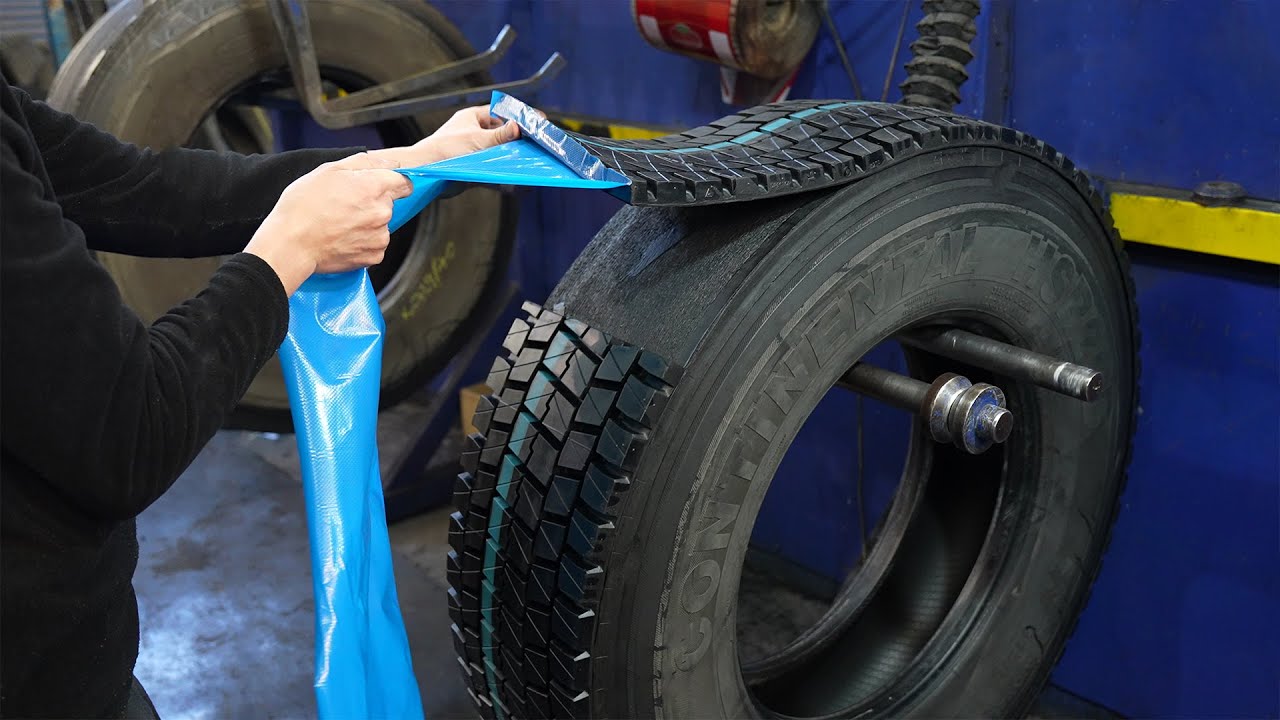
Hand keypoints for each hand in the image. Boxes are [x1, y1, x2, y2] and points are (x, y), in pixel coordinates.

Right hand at [244, 152, 412, 294]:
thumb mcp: (329, 170)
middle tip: (344, 206)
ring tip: (340, 224)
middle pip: (389, 204)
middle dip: (372, 202)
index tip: (379, 187)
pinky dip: (363, 242)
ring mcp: (380, 236)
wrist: (292, 244)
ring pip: (381, 225)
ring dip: (367, 224)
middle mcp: (382, 212)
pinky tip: (342, 239)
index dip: (392, 183)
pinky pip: (375, 245)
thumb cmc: (304, 205)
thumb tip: (391, 162)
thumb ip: (365, 162)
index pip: (404, 182)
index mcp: (374, 187)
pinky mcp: (374, 256)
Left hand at [369, 106, 521, 167]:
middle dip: (514, 136)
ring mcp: (472, 148)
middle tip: (532, 140)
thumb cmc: (444, 149)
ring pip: (497, 148)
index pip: (498, 112)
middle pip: (500, 131)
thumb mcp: (477, 139)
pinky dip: (501, 166)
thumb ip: (500, 135)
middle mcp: (472, 131)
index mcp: (472, 117)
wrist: (426, 171)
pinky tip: (511, 169)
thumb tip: (518, 127)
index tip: (531, 119)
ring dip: (509, 153)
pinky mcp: (472, 164)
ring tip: (525, 156)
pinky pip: (491, 163)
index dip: (515, 116)